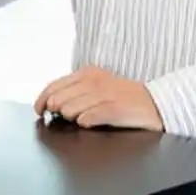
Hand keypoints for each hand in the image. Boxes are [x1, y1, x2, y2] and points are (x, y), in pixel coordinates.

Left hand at [34, 66, 164, 131]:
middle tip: (64, 116)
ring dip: (71, 117)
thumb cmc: (124, 97)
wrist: (156, 104)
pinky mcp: (115, 109)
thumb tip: (50, 103)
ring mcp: (105, 95)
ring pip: (70, 110)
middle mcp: (94, 81)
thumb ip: (75, 91)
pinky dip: (85, 121)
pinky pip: (88, 117)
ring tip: (82, 118)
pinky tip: (89, 121)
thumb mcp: (97, 86)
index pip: (53, 86)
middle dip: (57, 111)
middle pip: (59, 99)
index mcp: (87, 73)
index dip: (41, 100)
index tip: (39, 110)